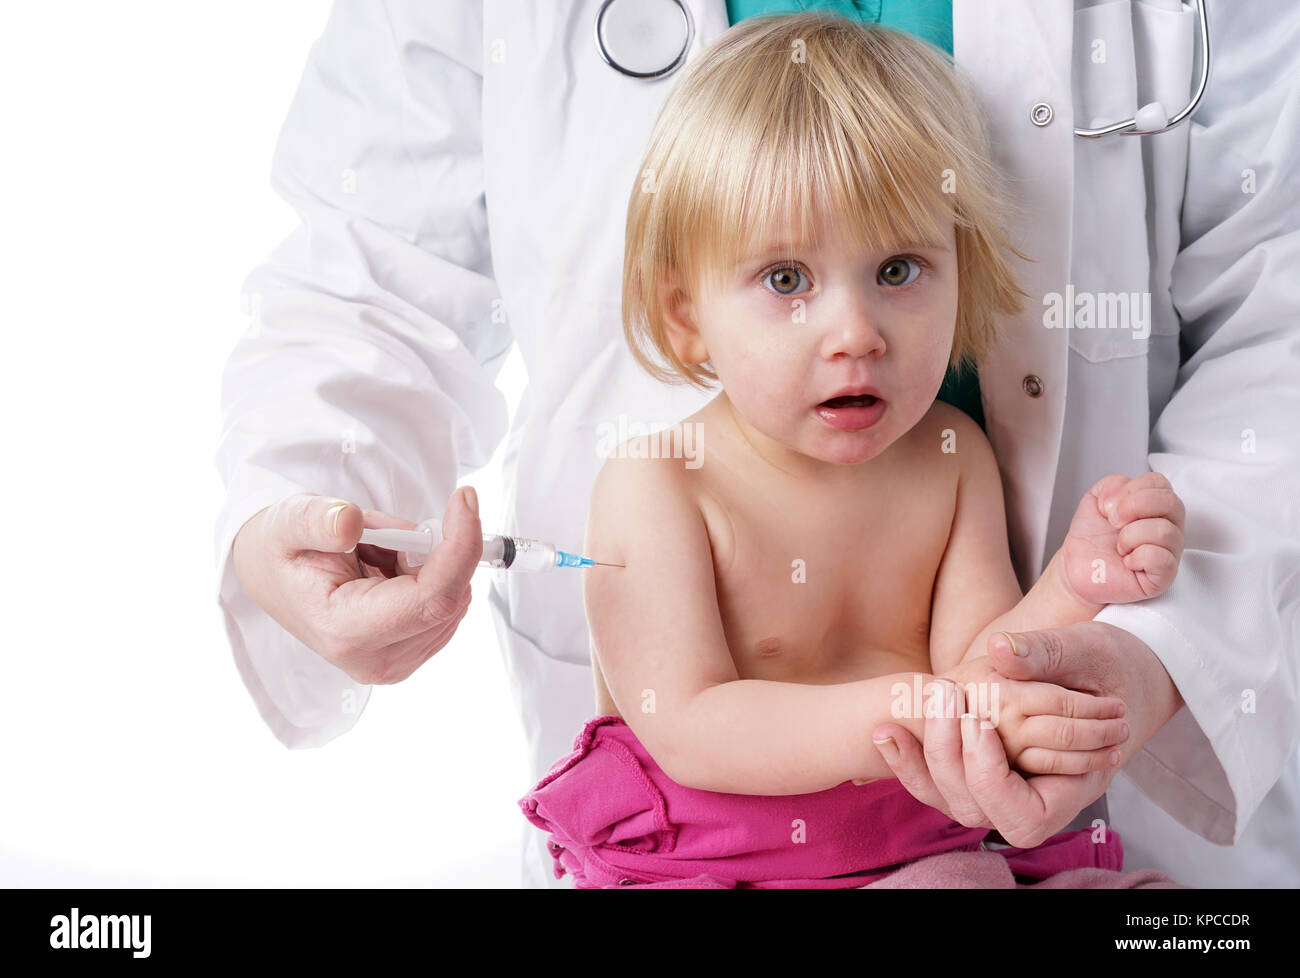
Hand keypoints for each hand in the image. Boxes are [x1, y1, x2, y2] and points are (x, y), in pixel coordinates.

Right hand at [231, 486, 481, 684]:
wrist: (273, 577)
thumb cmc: (283, 550)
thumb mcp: (287, 521)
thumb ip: (316, 520)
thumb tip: (351, 522)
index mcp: (346, 632)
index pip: (433, 599)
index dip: (460, 548)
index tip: (464, 501)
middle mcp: (377, 660)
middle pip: (450, 598)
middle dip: (434, 550)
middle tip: (385, 534)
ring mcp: (397, 663)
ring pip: (453, 598)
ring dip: (428, 563)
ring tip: (374, 556)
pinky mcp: (411, 653)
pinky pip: (447, 604)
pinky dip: (427, 575)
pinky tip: (387, 571)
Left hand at [871, 621, 1182, 847]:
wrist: (1115, 668)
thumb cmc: (1116, 663)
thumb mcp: (1091, 651)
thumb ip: (1048, 655)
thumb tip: (1000, 650)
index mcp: (1072, 786)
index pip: (1025, 817)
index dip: (995, 779)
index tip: (980, 724)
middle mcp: (1031, 796)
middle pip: (975, 808)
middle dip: (948, 758)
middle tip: (944, 696)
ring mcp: (998, 785)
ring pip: (949, 798)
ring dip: (922, 760)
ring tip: (901, 713)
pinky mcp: (973, 764)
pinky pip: (937, 780)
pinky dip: (909, 759)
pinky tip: (884, 728)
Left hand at [1060, 472, 1185, 605]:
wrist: (1076, 569)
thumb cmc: (1091, 540)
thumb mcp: (1095, 500)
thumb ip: (1112, 483)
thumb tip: (1125, 487)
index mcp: (1154, 506)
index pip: (1159, 482)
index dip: (1131, 489)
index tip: (1107, 506)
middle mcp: (1168, 526)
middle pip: (1170, 502)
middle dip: (1133, 507)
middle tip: (1113, 522)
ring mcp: (1169, 551)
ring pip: (1165, 531)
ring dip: (1130, 536)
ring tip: (1119, 546)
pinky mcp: (1164, 575)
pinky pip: (1162, 559)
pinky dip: (1137, 558)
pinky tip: (1127, 561)